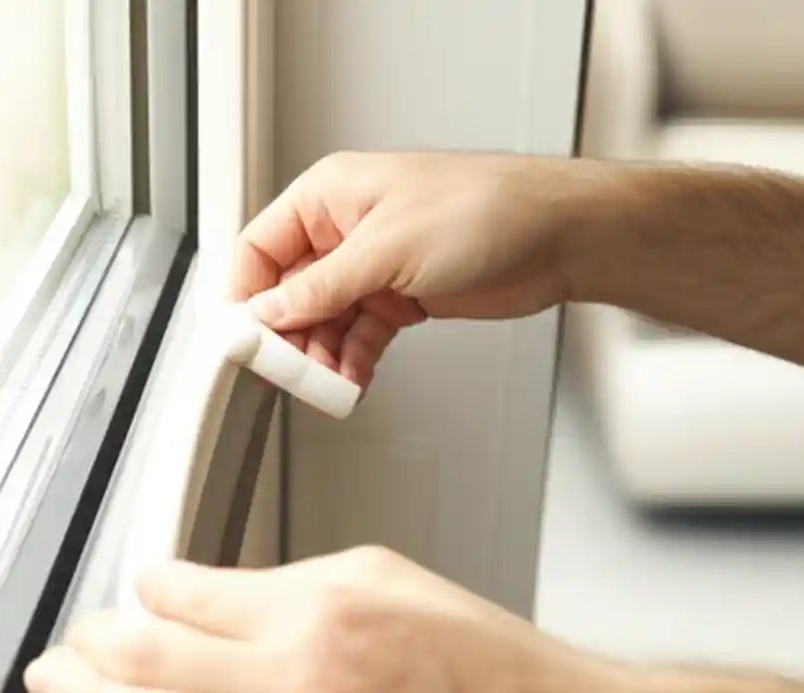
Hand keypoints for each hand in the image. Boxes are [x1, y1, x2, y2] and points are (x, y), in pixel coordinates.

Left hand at [25, 546, 620, 692]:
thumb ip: (281, 582)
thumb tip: (202, 593)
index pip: (181, 596)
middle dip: (89, 651)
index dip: (142, 587)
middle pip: (145, 666)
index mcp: (316, 619)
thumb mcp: (377, 577)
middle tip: (68, 648)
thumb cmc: (471, 658)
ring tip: (60, 692)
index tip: (135, 588)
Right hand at [233, 152, 591, 388]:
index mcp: (329, 196)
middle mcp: (345, 231)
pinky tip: (352, 383)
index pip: (260, 248)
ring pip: (323, 321)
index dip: (246, 296)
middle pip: (289, 293)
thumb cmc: (485, 209)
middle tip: (290, 376)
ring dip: (322, 357)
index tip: (245, 340)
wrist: (558, 235)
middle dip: (288, 337)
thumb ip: (322, 286)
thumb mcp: (387, 250)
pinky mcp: (400, 297)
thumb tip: (268, 311)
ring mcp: (373, 266)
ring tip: (329, 386)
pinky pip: (359, 336)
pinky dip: (353, 362)